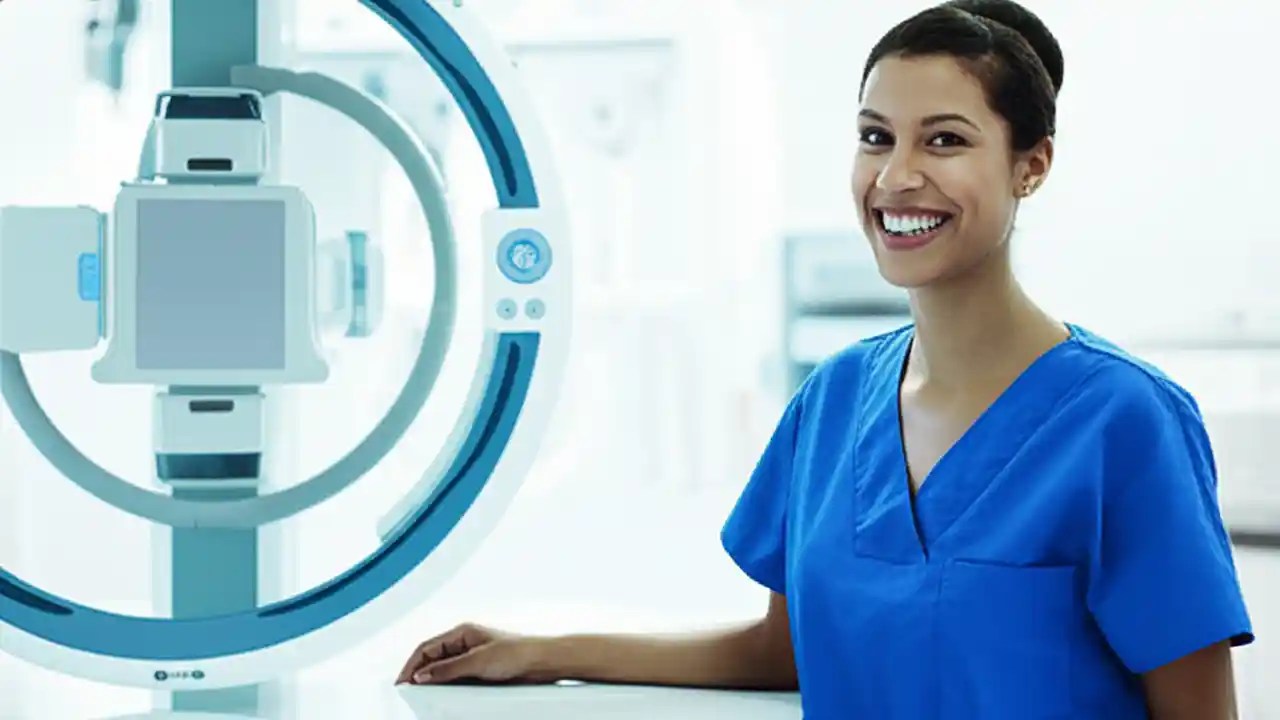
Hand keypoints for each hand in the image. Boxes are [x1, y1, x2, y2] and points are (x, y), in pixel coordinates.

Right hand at [395, 623, 557, 685]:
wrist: (543, 662)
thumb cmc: (517, 652)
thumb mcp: (477, 662)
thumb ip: (448, 669)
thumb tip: (423, 675)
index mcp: (462, 632)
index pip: (427, 648)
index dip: (412, 664)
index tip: (403, 682)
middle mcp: (465, 643)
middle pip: (433, 659)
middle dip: (419, 674)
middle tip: (408, 692)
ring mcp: (473, 658)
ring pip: (444, 670)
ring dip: (433, 681)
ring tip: (423, 695)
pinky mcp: (481, 671)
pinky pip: (457, 679)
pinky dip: (447, 687)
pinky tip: (444, 696)